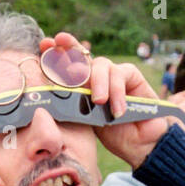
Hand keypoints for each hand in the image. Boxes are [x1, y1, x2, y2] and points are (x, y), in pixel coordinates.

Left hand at [40, 31, 183, 169]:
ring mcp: (113, 75)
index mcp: (80, 89)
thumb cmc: (114, 137)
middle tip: (59, 41)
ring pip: (101, 65)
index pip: (66, 69)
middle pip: (81, 56)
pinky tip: (117, 110)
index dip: (55, 55)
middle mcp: (95, 78)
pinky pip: (120, 75)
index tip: (43, 46)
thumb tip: (47, 101)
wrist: (141, 145)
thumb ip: (74, 107)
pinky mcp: (131, 76)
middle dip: (69, 47)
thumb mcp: (88, 123)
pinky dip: (117, 91)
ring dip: (98, 83)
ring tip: (99, 102)